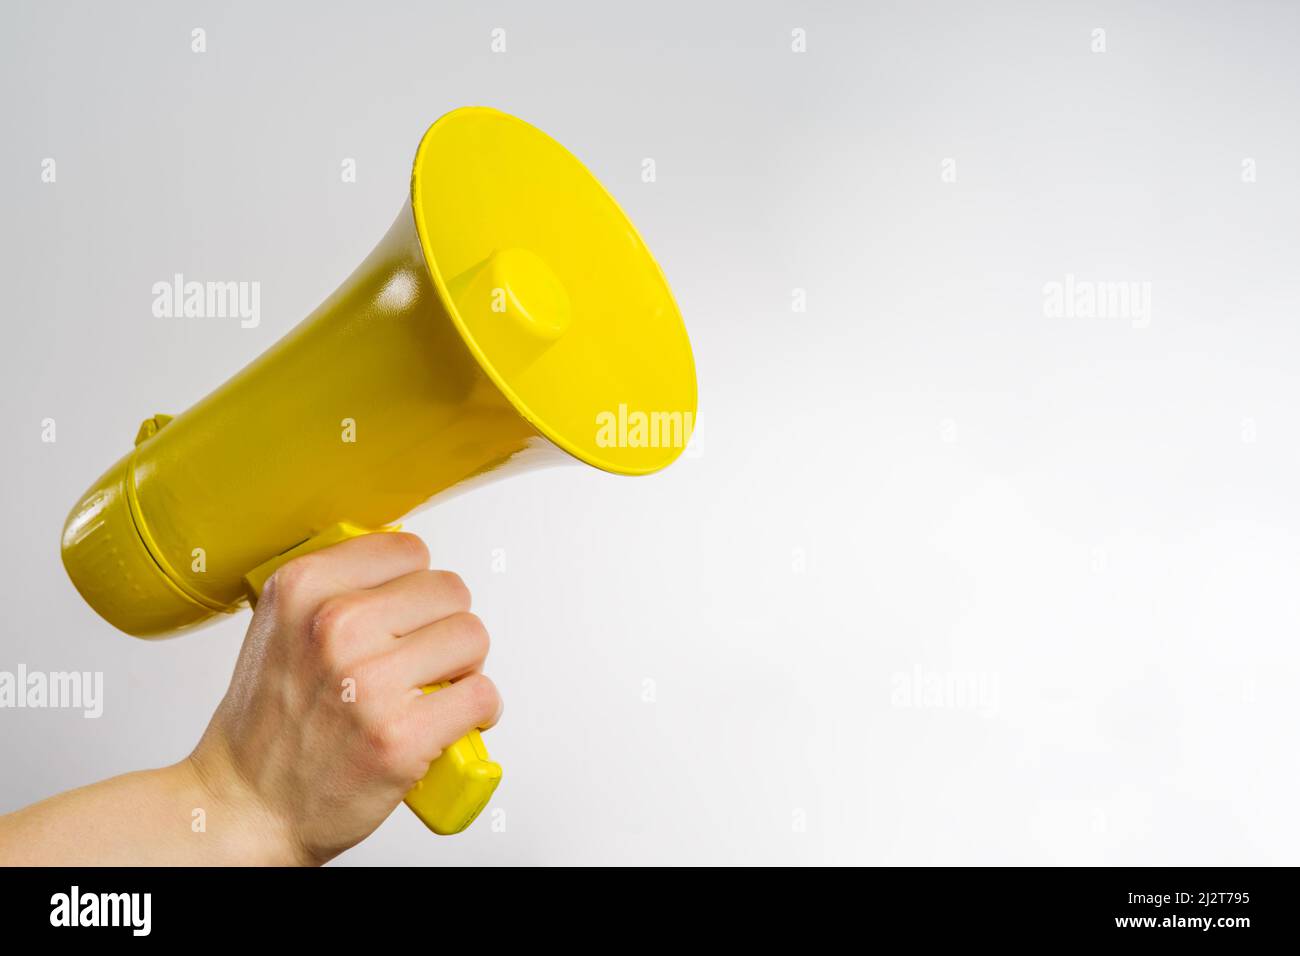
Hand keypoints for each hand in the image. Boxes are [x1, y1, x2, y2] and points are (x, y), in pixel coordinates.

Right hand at [188, 532, 501, 864]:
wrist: (246, 805)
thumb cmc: (268, 723)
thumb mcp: (279, 625)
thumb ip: (336, 585)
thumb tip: (405, 563)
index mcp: (303, 588)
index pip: (410, 550)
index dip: (416, 588)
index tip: (405, 618)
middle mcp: (334, 626)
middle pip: (450, 591)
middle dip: (444, 627)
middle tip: (421, 661)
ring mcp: (368, 682)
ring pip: (472, 637)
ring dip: (465, 667)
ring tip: (434, 690)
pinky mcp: (400, 736)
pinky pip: (482, 695)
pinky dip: (480, 710)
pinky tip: (451, 721)